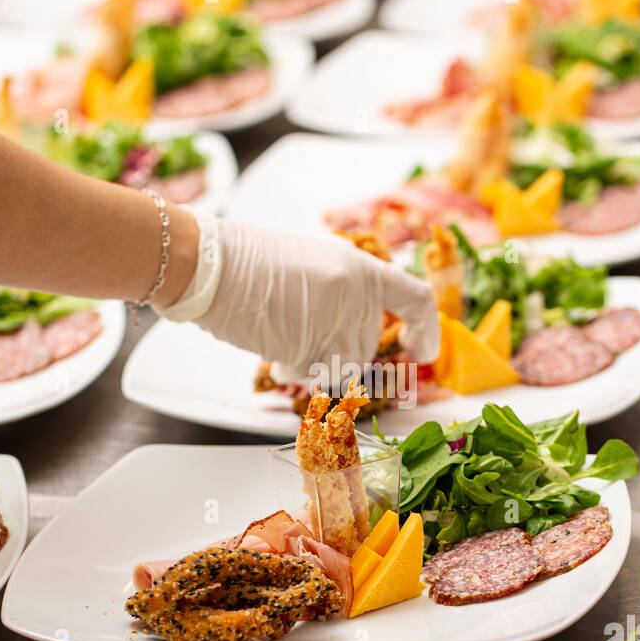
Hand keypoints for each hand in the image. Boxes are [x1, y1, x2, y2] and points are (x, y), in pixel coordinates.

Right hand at [157, 219, 439, 383]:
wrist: (213, 265)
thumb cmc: (251, 266)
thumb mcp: (315, 267)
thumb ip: (345, 295)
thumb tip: (359, 333)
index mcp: (361, 266)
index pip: (415, 297)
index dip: (427, 329)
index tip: (421, 350)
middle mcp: (357, 293)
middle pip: (368, 347)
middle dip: (338, 354)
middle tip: (301, 334)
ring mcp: (336, 320)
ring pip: (344, 368)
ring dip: (314, 365)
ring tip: (282, 339)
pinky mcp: (313, 345)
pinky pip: (316, 376)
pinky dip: (295, 372)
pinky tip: (273, 349)